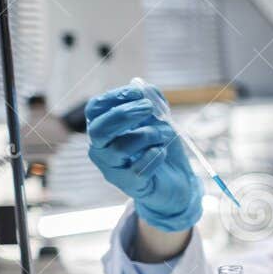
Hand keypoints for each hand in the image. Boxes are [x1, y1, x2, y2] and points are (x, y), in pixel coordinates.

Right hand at [85, 84, 202, 231]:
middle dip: (124, 114)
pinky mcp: (129, 185)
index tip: (138, 92)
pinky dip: (154, 156)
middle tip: (148, 108)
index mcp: (103, 128)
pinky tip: (162, 152)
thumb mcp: (159, 120)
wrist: (177, 182)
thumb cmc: (160, 147)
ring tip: (164, 134)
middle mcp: (101, 149)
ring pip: (119, 148)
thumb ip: (153, 103)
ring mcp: (112, 169)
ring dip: (146, 135)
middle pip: (99, 129)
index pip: (95, 108)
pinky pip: (138, 169)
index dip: (114, 97)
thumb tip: (146, 88)